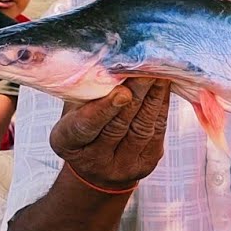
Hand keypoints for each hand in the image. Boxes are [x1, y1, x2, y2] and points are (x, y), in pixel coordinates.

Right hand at [50, 78, 170, 191]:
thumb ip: (87, 91)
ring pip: (140, 130)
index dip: (103, 109)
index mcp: (66, 142)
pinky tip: (164, 87)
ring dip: (152, 99)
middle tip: (147, 69)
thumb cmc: (83, 123)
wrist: (96, 164)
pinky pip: (157, 133)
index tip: (122, 91)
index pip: (84, 127)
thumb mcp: (73, 107)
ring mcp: (120, 168)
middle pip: (117, 127)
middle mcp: (92, 160)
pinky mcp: (144, 166)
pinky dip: (161, 107)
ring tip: (160, 73)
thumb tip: (112, 63)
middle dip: (135, 95)